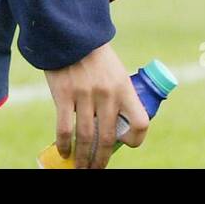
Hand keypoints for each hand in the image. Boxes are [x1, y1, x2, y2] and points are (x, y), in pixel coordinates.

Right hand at [44, 42, 147, 168]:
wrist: (72, 34)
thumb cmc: (95, 57)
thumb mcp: (115, 72)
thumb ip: (117, 94)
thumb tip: (116, 123)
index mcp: (125, 87)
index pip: (140, 121)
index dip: (137, 139)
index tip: (127, 146)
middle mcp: (108, 93)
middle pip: (109, 137)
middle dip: (102, 159)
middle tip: (97, 169)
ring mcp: (85, 95)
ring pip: (86, 138)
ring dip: (83, 158)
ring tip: (81, 168)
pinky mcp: (64, 95)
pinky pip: (64, 129)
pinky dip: (64, 146)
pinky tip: (64, 153)